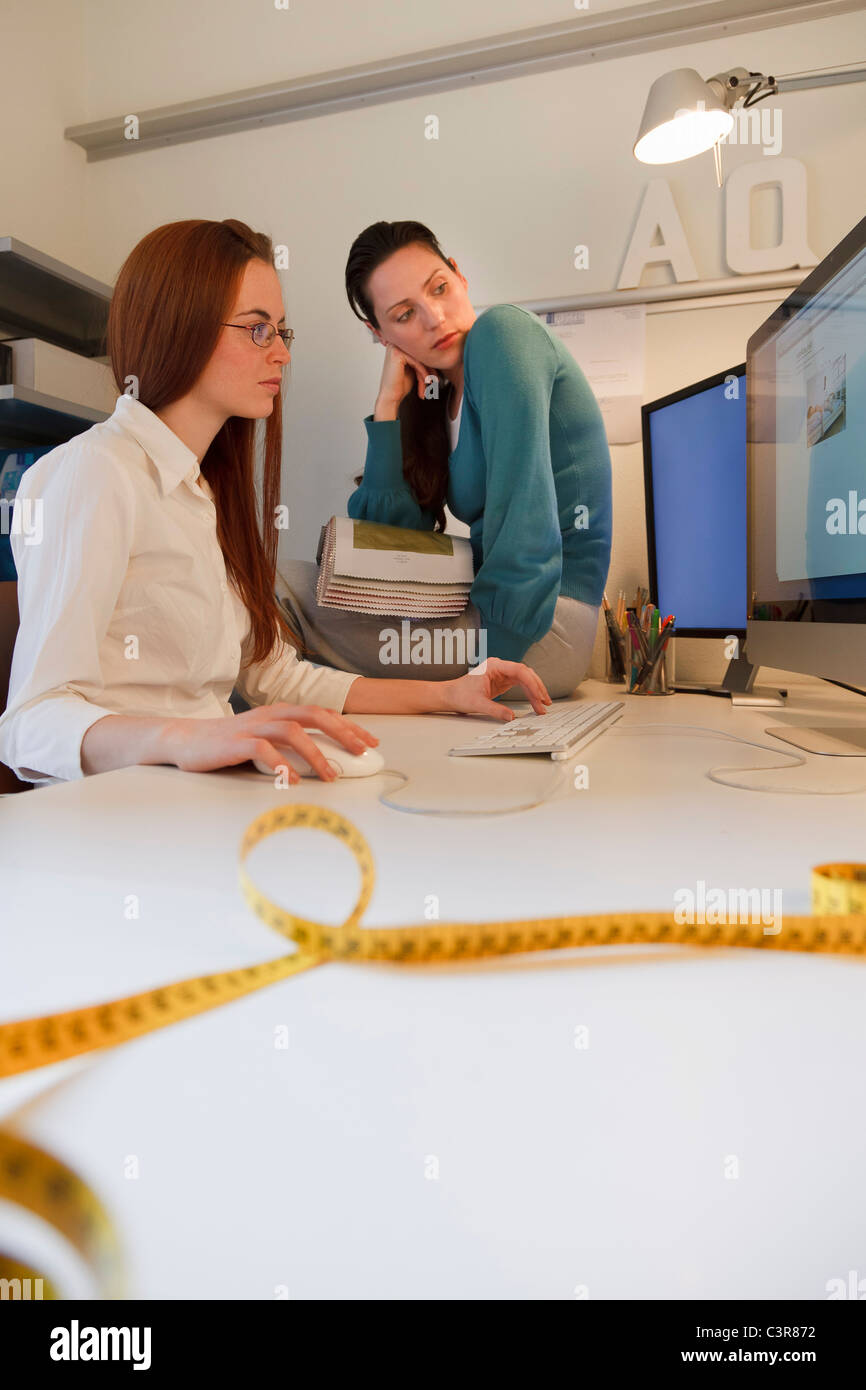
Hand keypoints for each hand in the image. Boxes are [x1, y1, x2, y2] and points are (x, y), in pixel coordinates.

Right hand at [163, 703, 379, 781]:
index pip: (322, 713)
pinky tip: (291, 781)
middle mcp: (269, 714)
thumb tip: (325, 761)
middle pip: (313, 715)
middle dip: (342, 732)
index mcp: (279, 712)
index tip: (371, 741)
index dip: (348, 725)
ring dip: (316, 753)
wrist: (184, 741)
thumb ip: (289, 745)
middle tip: (363, 752)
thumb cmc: (228, 745)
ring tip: (331, 776)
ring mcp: (252, 727)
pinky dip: (281, 765)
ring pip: (292, 731)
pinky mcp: (235, 743)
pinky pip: (263, 751)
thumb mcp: (263, 740)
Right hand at [374, 341, 431, 415]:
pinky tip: (425, 382)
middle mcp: (395, 344)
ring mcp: (395, 348)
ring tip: (429, 384)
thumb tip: (435, 355)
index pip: (419, 352)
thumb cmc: (400, 386)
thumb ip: (421, 360)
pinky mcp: (396, 354)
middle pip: (420, 354)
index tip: (436, 376)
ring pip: (419, 358)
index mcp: (399, 346)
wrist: (390, 398)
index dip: (429, 364)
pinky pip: (417, 362)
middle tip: (435, 380)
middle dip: (430, 368)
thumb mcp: (414, 369)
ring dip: (427, 372)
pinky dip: (423, 373)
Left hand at [441, 659, 551, 720]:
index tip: (538, 697)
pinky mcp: (503, 681)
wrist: (450, 695)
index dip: (531, 684)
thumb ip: (495, 710)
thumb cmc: (459, 695)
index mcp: (494, 666)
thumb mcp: (478, 704)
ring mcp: (502, 673)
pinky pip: (521, 685)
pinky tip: (535, 702)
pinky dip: (528, 694)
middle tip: (545, 704)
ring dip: (535, 691)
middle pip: (526, 674)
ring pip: (525, 679)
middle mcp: (500, 667)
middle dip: (537, 688)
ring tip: (543, 706)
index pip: (519, 670)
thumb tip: (511, 717)